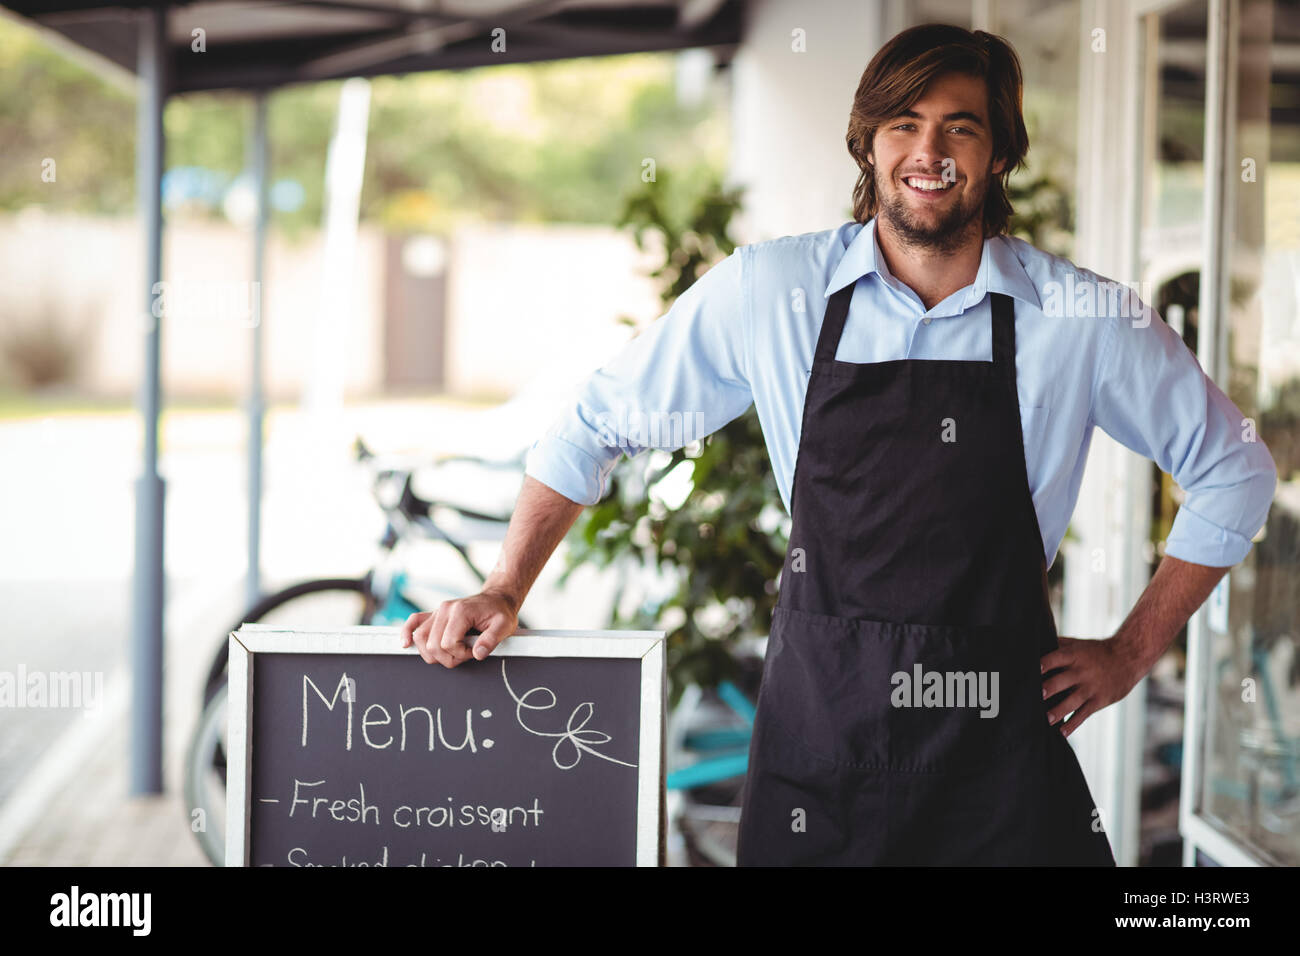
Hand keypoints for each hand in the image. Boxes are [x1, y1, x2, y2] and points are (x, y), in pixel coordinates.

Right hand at [399, 589, 517, 667]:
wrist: (497, 598)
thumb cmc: (500, 612)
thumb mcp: (504, 626)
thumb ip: (491, 640)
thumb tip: (478, 654)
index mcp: (460, 612)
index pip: (448, 643)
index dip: (461, 654)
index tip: (475, 651)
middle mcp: (444, 610)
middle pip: (432, 645)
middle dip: (449, 657)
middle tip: (466, 653)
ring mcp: (437, 612)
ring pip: (420, 639)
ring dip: (432, 653)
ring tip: (451, 653)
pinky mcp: (434, 615)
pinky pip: (413, 622)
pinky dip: (406, 633)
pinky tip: (406, 643)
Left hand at [1039, 635, 1148, 737]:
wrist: (1128, 658)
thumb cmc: (1095, 651)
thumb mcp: (1077, 644)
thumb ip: (1057, 644)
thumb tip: (1033, 642)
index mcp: (1074, 655)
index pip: (1056, 658)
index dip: (1045, 663)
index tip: (1032, 670)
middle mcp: (1082, 672)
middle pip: (1063, 681)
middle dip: (1050, 688)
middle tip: (1037, 696)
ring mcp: (1091, 687)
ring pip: (1073, 701)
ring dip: (1059, 710)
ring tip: (1046, 719)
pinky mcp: (1098, 701)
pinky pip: (1084, 714)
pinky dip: (1073, 724)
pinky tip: (1062, 733)